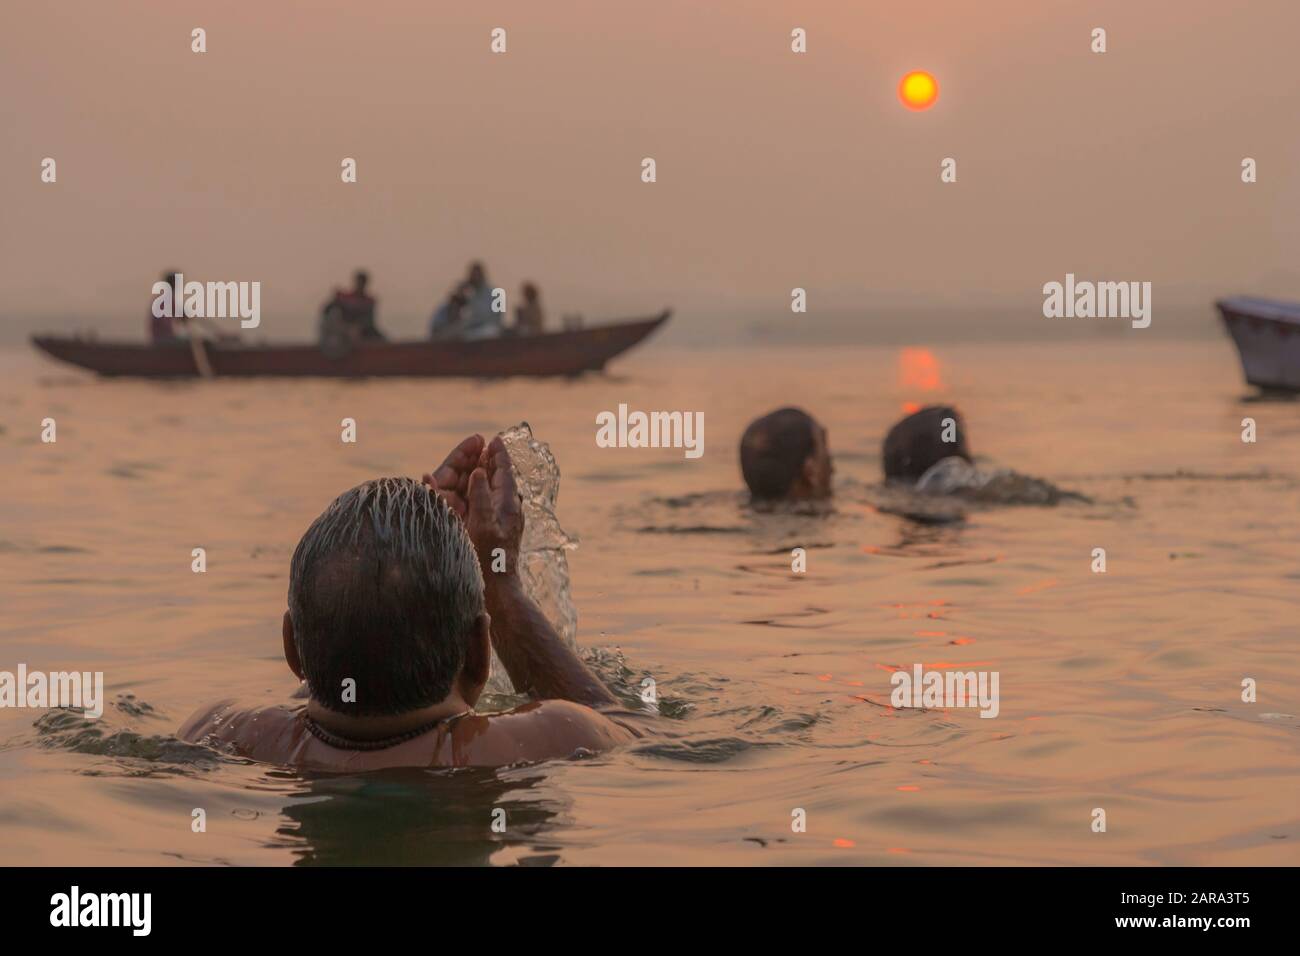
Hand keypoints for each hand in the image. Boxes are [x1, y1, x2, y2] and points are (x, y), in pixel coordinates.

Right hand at [424, 434, 523, 575]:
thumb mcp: (482, 524)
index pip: (504, 472)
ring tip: (483, 465)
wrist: (499, 586)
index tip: (495, 439)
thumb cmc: (488, 557)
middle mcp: (510, 510)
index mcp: (507, 505)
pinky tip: (481, 494)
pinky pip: (495, 502)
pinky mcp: (502, 530)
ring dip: (490, 476)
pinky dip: (487, 491)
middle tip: (487, 447)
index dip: (499, 455)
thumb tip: (477, 472)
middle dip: (494, 462)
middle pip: (502, 479)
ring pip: (499, 491)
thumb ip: (481, 496)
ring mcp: (507, 520)